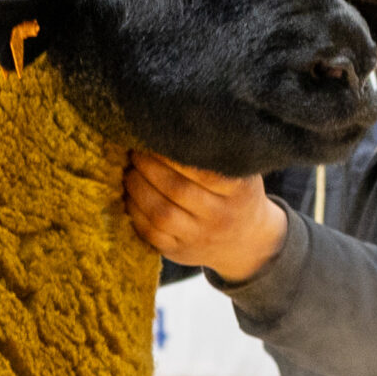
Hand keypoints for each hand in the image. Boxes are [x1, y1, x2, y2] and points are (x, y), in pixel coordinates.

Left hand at [124, 148, 287, 284]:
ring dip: (137, 189)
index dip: (173, 155)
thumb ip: (218, 154)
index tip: (155, 139)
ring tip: (129, 172)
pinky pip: (150, 234)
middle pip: (177, 190)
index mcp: (240, 192)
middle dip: (149, 168)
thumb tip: (176, 123)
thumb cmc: (238, 195)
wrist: (247, 242)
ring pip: (161, 214)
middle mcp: (221, 217)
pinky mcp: (179, 252)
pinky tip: (129, 195)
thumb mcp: (243, 173)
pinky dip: (134, 212)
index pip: (202, 170)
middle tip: (136, 152)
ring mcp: (199, 238)